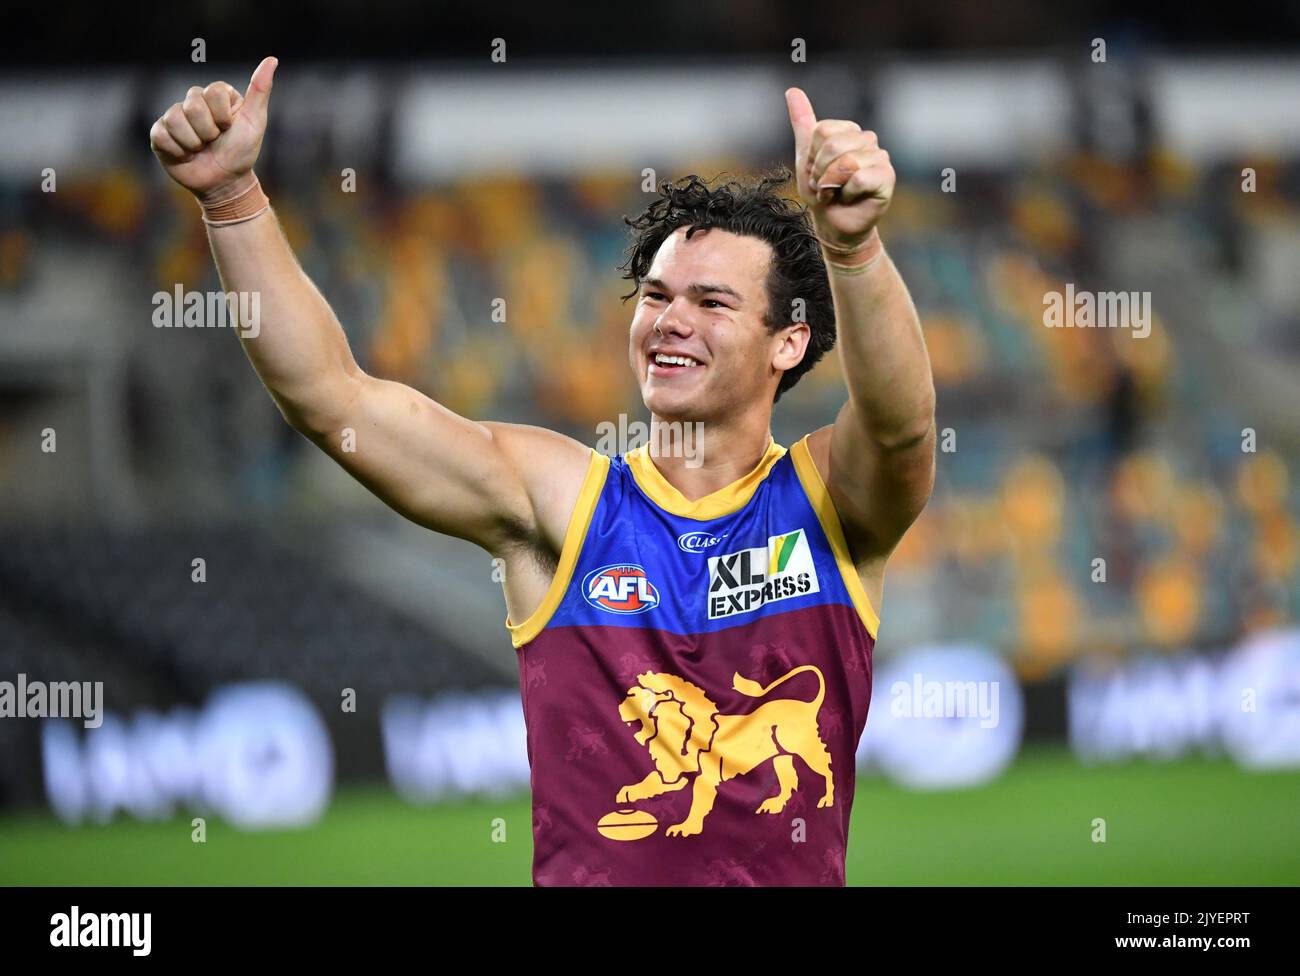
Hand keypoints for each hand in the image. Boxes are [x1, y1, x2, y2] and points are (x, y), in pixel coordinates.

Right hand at [149, 56, 277, 199]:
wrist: (225, 183)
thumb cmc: (242, 152)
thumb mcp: (255, 121)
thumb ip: (260, 90)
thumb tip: (272, 59)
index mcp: (216, 95)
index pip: (212, 92)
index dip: (223, 116)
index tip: (229, 128)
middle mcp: (193, 102)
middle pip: (192, 106)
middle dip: (208, 131)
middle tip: (214, 141)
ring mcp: (174, 117)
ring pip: (175, 119)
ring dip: (193, 142)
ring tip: (201, 149)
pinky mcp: (160, 135)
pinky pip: (161, 134)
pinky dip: (178, 150)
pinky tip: (186, 155)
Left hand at [785, 87, 893, 250]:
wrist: (834, 225)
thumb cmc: (822, 192)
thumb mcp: (805, 157)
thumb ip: (803, 123)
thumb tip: (792, 90)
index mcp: (848, 130)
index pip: (821, 131)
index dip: (812, 157)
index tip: (815, 172)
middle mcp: (867, 139)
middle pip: (833, 145)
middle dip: (820, 172)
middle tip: (824, 186)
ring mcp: (879, 157)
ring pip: (846, 163)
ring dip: (831, 185)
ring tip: (835, 193)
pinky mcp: (887, 177)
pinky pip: (858, 178)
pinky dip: (846, 193)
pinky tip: (850, 199)